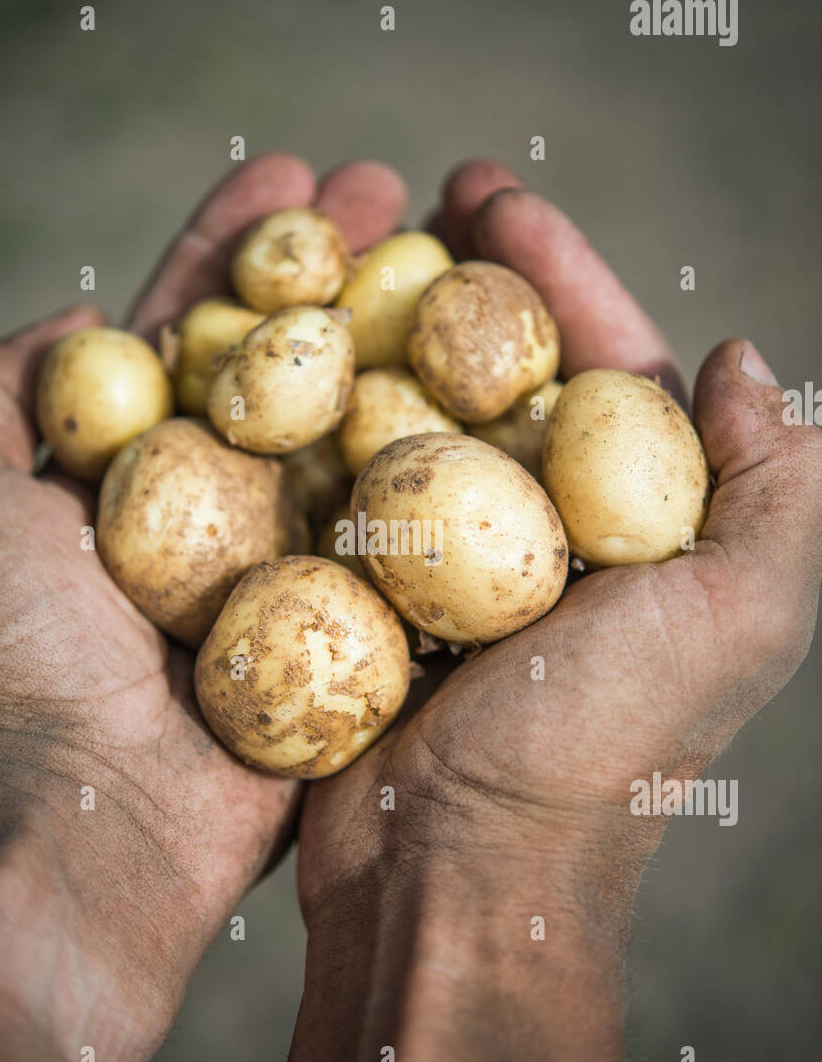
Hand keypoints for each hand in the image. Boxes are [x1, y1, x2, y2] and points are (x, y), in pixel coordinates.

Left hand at [0, 153, 406, 1061]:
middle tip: (400, 187)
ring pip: (360, 430)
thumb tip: (72, 313)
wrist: (91, 825)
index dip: (242, 248)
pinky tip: (504, 387)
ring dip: (409, 338)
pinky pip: (410, 530)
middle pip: (292, 361)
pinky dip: (449, 460)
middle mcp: (218, 510)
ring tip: (466, 247)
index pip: (195, 333)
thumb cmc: (9, 661)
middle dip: (341, 268)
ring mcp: (292, 565)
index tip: (295, 167)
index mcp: (131, 474)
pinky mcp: (351, 626)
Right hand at [266, 162, 821, 1061]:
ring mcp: (449, 572)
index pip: (601, 367)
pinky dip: (322, 424)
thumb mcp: (738, 613)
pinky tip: (288, 359)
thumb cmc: (604, 746)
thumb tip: (742, 363)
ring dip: (386, 333)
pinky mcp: (364, 603)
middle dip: (468, 279)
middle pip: (504, 376)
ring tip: (342, 250)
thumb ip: (775, 486)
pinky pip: (342, 490)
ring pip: (418, 420)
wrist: (458, 873)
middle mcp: (547, 544)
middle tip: (416, 188)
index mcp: (639, 534)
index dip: (558, 273)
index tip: (491, 193)